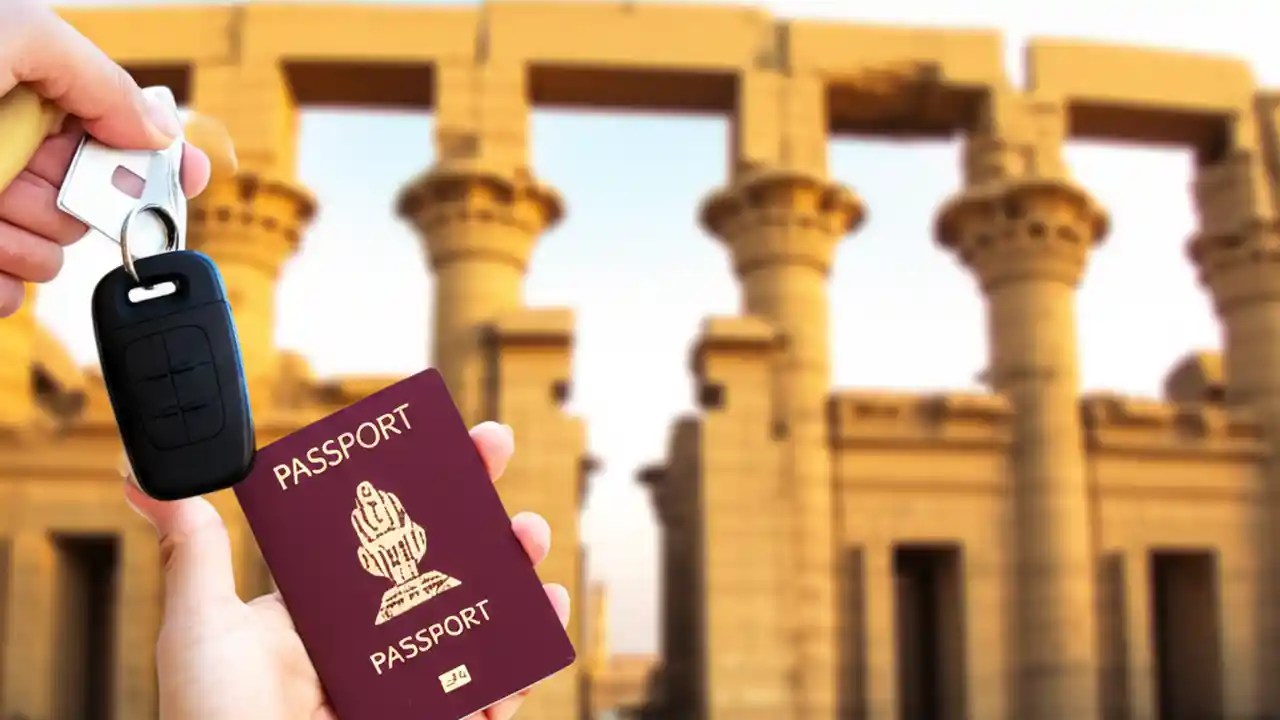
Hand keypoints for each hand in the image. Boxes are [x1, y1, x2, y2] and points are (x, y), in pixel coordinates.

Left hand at [0, 0, 212, 316]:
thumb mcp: (13, 32)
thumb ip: (99, 77)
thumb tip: (162, 129)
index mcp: (29, 90)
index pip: (120, 129)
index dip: (163, 156)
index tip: (190, 179)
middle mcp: (7, 144)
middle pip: (92, 197)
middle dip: (81, 204)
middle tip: (39, 186)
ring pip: (51, 249)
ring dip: (33, 250)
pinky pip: (8, 288)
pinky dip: (4, 289)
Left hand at [122, 422, 569, 719]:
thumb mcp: (201, 631)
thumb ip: (195, 555)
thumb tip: (146, 474)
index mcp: (326, 611)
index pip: (391, 531)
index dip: (434, 483)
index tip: (464, 442)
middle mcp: (373, 644)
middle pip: (450, 569)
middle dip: (490, 522)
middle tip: (508, 482)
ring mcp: (407, 689)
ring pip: (482, 625)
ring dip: (520, 584)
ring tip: (533, 553)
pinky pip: (490, 696)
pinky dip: (522, 667)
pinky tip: (537, 630)